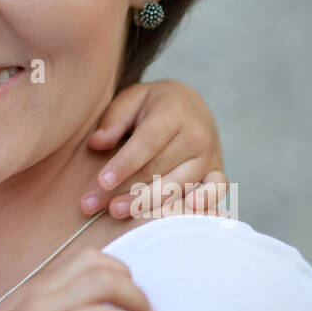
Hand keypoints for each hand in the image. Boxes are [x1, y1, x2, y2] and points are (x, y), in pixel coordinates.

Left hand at [80, 78, 227, 219]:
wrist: (190, 104)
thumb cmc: (152, 105)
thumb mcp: (132, 99)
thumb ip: (114, 119)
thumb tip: (96, 143)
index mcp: (173, 113)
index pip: (147, 143)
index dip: (124, 163)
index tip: (102, 181)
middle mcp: (196, 135)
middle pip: (158, 169)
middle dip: (125, 189)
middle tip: (94, 205)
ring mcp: (209, 155)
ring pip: (178, 185)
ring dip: (147, 203)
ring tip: (116, 211)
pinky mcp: (217, 171)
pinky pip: (217, 190)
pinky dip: (207, 201)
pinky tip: (189, 209)